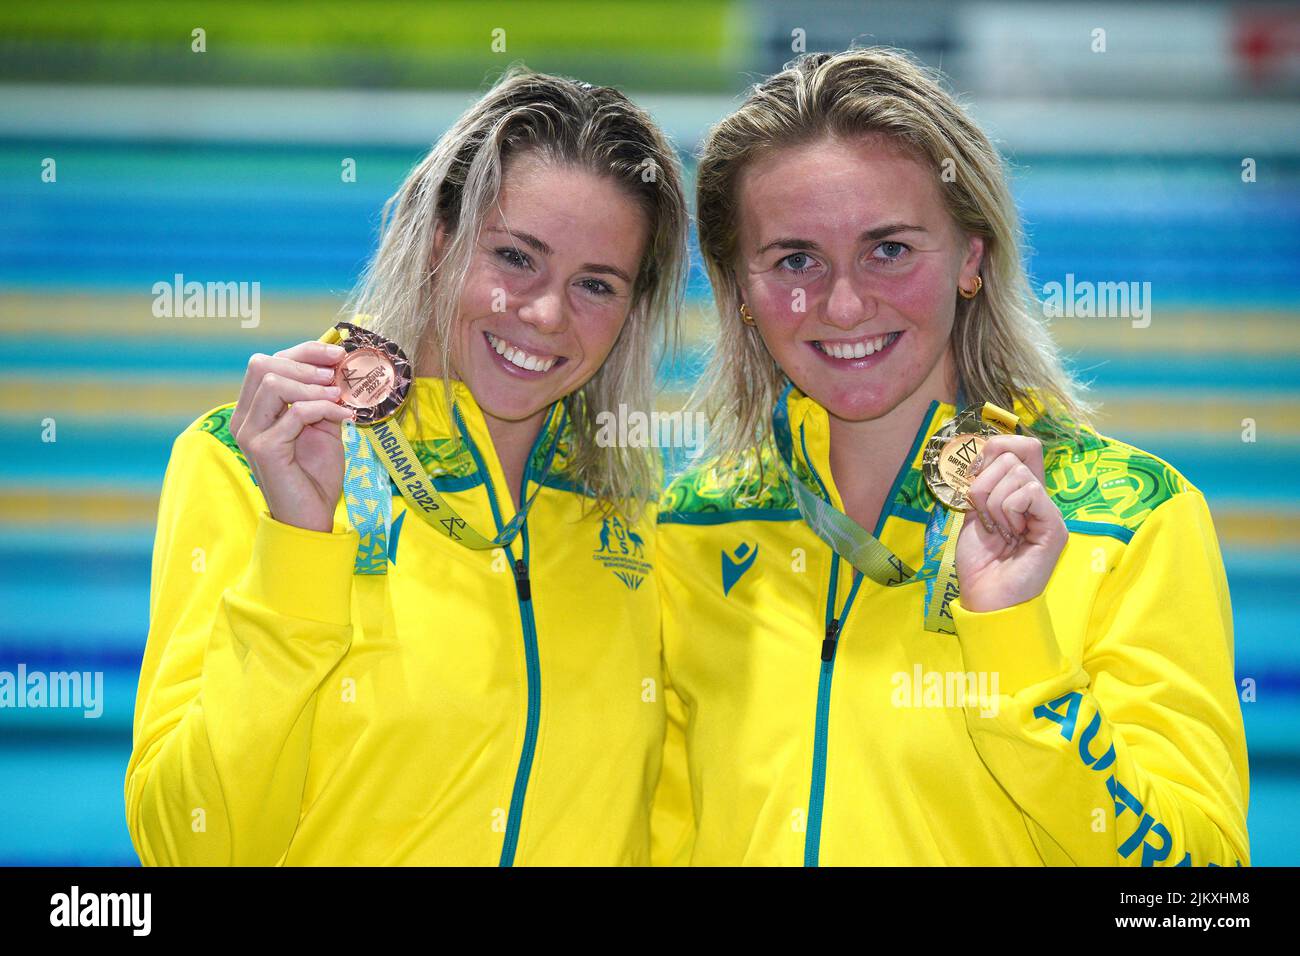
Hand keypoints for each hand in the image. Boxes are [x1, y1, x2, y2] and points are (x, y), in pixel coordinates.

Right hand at [230, 340, 354, 532]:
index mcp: (255, 409)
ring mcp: (251, 433)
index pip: (268, 362)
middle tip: (337, 375)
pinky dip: (325, 408)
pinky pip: (295, 413)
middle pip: (262, 364)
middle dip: (305, 362)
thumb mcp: (323, 427)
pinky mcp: (264, 449)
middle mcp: (245, 418)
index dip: (304, 351)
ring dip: (313, 386)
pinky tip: (345, 417)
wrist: (312, 516)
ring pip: (273, 383)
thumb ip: (323, 398)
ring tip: (339, 397)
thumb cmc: (316, 474)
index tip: (337, 354)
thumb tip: (340, 366)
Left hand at [955, 433, 1067, 612]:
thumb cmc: (979, 560)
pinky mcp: (1055, 525)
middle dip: (983, 484)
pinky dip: (1009, 510)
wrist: (986, 595)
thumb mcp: (972, 512)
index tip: (973, 479)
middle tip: (986, 518)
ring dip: (993, 503)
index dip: (993, 449)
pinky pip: (1029, 492)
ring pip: (1016, 473)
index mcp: (1020, 492)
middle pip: (1013, 453)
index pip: (1020, 444)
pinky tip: (1011, 534)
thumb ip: (979, 482)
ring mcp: (1048, 511)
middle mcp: (1038, 497)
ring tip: (999, 531)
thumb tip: (979, 449)